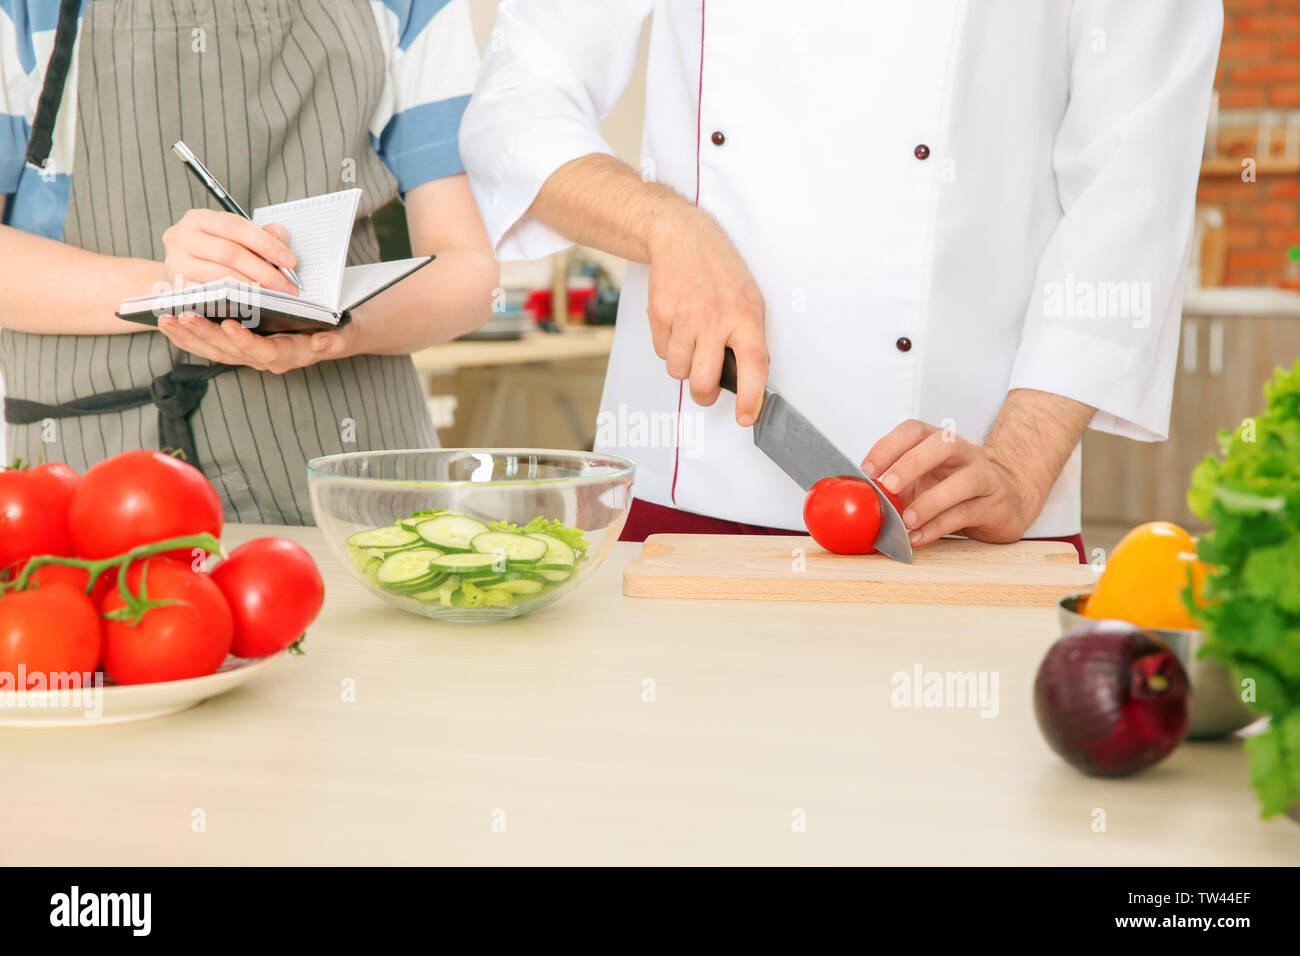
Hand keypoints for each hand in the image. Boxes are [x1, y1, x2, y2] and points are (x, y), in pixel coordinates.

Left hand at [157, 314, 351, 373]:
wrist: (334, 335)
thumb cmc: (338, 330)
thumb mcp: (345, 333)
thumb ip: (336, 340)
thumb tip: (326, 343)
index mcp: (289, 354)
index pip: (263, 350)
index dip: (245, 340)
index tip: (228, 325)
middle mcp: (266, 359)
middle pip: (230, 351)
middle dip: (205, 334)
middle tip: (183, 315)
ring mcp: (250, 355)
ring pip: (215, 351)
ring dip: (189, 337)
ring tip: (167, 318)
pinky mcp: (238, 348)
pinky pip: (209, 347)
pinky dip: (189, 337)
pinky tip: (170, 323)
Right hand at [162, 209, 298, 294]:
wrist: (179, 274)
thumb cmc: (212, 255)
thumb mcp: (232, 239)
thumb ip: (258, 235)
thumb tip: (280, 234)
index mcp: (198, 219)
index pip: (236, 227)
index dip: (266, 244)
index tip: (290, 261)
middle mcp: (181, 237)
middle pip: (229, 253)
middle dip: (264, 271)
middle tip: (287, 287)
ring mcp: (175, 263)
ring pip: (220, 277)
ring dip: (253, 289)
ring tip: (276, 298)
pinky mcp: (176, 288)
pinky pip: (210, 296)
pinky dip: (234, 301)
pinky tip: (254, 306)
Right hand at [646, 208, 768, 424]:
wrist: (682, 238)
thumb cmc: (719, 271)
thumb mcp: (749, 299)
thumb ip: (748, 338)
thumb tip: (746, 377)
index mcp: (745, 316)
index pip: (754, 366)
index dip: (752, 397)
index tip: (747, 417)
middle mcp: (714, 319)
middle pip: (703, 381)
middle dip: (703, 394)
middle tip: (707, 390)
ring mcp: (684, 317)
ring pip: (678, 371)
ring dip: (684, 367)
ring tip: (692, 342)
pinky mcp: (660, 315)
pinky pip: (662, 352)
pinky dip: (669, 348)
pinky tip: (678, 326)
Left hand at [862, 420, 1040, 547]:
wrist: (1004, 501)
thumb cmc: (952, 488)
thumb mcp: (920, 481)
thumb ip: (892, 485)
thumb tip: (853, 498)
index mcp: (939, 441)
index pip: (914, 430)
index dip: (888, 446)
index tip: (867, 469)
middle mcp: (964, 453)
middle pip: (944, 444)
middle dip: (912, 463)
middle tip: (888, 486)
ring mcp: (983, 477)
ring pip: (964, 481)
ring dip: (930, 501)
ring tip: (906, 520)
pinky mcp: (994, 506)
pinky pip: (966, 514)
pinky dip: (938, 528)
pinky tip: (918, 537)